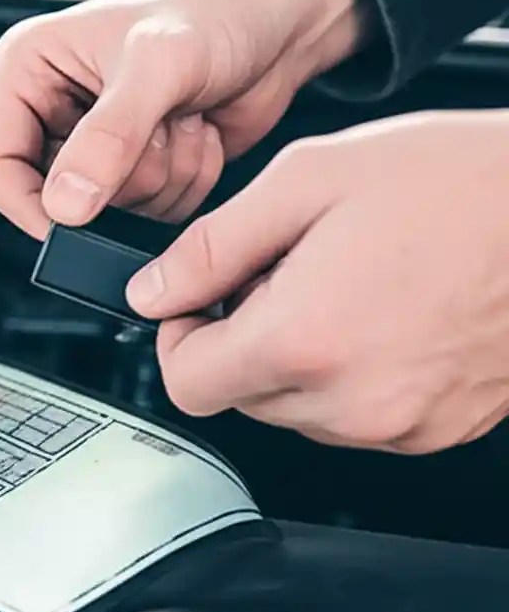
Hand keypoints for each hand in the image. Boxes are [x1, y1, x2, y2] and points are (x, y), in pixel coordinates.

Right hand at [0, 0, 365, 237]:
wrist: (274, 24)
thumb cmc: (211, 17)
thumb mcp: (156, 68)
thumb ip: (108, 138)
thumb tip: (65, 206)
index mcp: (27, 74)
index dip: (31, 206)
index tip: (78, 223)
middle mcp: (53, 113)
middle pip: (57, 201)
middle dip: (122, 178)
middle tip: (161, 128)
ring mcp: (95, 147)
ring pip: (108, 214)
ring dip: (161, 178)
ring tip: (184, 122)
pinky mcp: (136, 172)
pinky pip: (149, 216)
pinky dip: (185, 184)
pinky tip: (197, 136)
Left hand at [127, 109, 508, 453]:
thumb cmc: (458, 183)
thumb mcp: (307, 182)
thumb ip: (211, 247)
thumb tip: (152, 290)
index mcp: (305, 339)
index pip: (185, 383)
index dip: (179, 336)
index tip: (197, 302)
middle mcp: (351, 399)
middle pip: (238, 397)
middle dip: (241, 338)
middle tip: (288, 273)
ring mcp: (400, 424)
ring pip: (295, 409)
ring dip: (296, 356)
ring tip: (346, 284)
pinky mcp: (439, 429)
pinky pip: (357, 415)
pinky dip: (349, 373)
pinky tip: (383, 312)